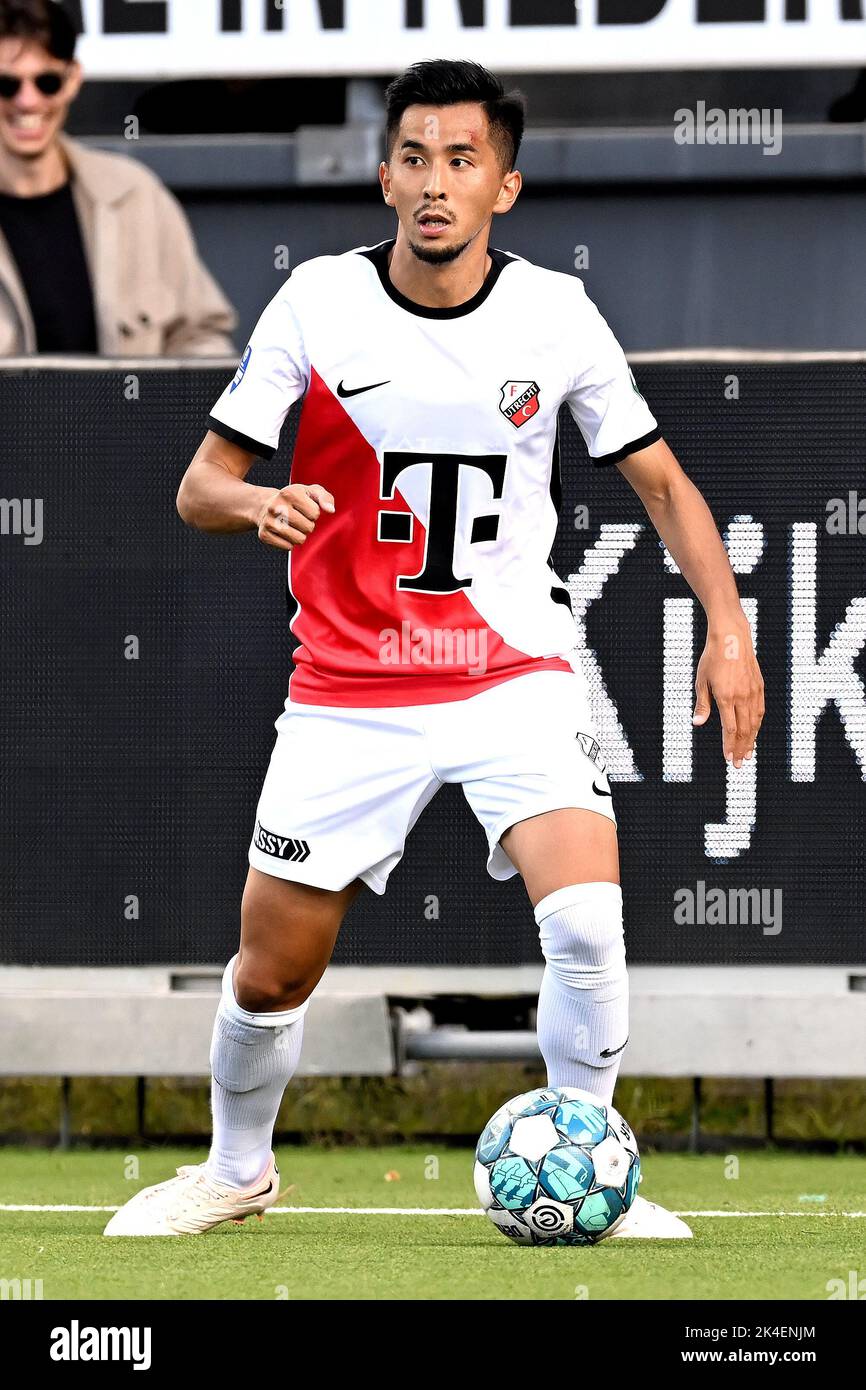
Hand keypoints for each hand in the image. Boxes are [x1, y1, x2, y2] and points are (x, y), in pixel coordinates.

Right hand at [255, 483, 334, 551]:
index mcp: (289, 493)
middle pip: (308, 528)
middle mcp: (276, 506)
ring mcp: (268, 521)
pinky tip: (284, 532)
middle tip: (298, 518)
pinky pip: (288, 547)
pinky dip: (290, 542)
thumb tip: (331, 510)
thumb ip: (325, 498)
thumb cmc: (295, 500)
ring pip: (299, 539)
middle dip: (307, 525)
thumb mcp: (310, 492)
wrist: (266, 506)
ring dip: (300, 535)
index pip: (315, 513)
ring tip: (292, 525)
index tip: (304, 508)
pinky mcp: (264, 535)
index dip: (313, 513)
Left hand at [692, 618, 764, 767]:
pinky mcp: (759, 686)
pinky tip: (754, 733)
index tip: (728, 759)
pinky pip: (760, 711)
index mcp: (726, 697)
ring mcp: (753, 692)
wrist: (732, 638)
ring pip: (754, 723)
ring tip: (747, 754)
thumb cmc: (712, 658)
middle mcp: (742, 697)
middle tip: (739, 765)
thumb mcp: (701, 681)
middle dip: (741, 749)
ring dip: (751, 740)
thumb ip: (702, 704)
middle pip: (744, 730)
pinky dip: (757, 725)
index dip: (729, 746)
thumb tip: (697, 723)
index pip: (730, 729)